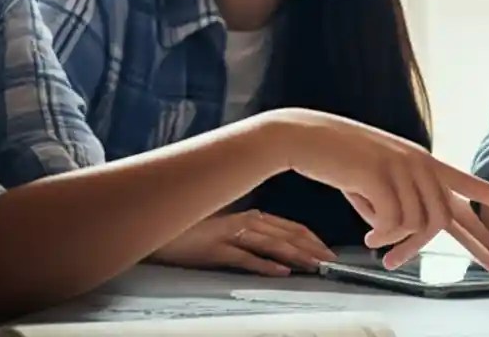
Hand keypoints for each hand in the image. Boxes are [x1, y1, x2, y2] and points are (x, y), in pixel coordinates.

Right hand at [150, 210, 336, 276]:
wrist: (156, 226)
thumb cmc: (192, 230)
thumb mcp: (228, 230)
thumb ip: (251, 235)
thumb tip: (278, 252)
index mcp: (251, 216)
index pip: (292, 228)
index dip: (314, 240)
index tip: (330, 253)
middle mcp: (245, 221)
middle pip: (288, 236)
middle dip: (313, 250)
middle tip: (332, 263)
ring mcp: (230, 233)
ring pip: (273, 245)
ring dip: (298, 256)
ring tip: (316, 267)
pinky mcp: (215, 248)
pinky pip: (245, 257)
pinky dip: (266, 265)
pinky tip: (281, 272)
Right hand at [266, 109, 488, 271]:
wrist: (306, 136)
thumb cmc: (341, 160)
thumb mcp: (379, 184)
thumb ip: (400, 206)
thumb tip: (409, 236)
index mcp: (426, 164)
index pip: (476, 187)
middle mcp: (422, 165)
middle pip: (456, 215)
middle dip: (482, 245)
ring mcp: (403, 168)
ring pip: (422, 225)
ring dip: (403, 248)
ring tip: (383, 256)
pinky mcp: (382, 175)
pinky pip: (394, 224)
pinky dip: (382, 238)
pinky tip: (368, 240)